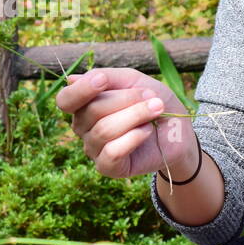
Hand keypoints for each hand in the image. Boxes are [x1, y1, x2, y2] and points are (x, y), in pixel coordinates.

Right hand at [54, 67, 196, 179]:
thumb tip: (71, 79)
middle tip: (152, 97)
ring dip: (136, 116)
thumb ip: (105, 77)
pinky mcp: (108, 167)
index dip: (81, 90)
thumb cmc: (151, 100)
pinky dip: (134, 137)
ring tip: (156, 110)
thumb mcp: (132, 80)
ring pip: (104, 130)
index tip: (102, 80)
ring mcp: (93, 149)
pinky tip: (148, 131)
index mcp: (83, 105)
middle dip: (126, 99)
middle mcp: (83, 127)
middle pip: (92, 111)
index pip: (66, 100)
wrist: (177, 128)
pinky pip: (112, 152)